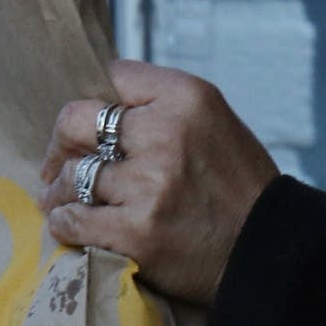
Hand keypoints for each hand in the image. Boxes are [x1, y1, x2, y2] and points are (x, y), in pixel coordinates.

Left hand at [38, 60, 276, 305]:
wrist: (269, 249)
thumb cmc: (236, 186)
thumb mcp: (213, 122)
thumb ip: (162, 106)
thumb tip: (100, 102)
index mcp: (186, 98)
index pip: (114, 76)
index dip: (95, 99)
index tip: (87, 123)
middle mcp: (165, 135)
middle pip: (75, 121)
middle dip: (61, 142)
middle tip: (57, 161)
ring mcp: (149, 185)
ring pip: (74, 176)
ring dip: (60, 189)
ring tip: (59, 197)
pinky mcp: (136, 232)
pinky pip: (74, 221)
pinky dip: (65, 223)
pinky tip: (68, 223)